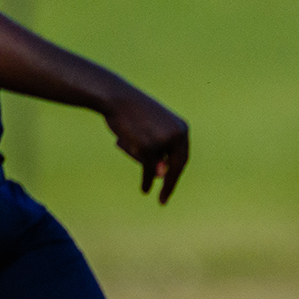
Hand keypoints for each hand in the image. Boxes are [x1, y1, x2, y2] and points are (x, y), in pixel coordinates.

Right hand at [102, 88, 189, 203]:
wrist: (116, 98)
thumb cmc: (132, 113)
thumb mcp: (150, 131)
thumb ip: (159, 151)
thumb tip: (161, 175)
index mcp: (181, 129)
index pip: (182, 157)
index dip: (176, 173)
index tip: (170, 186)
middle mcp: (177, 135)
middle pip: (177, 167)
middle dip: (170, 184)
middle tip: (164, 200)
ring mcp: (163, 142)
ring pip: (155, 166)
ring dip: (145, 171)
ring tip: (135, 165)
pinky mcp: (148, 147)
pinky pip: (148, 170)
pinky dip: (146, 181)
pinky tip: (144, 190)